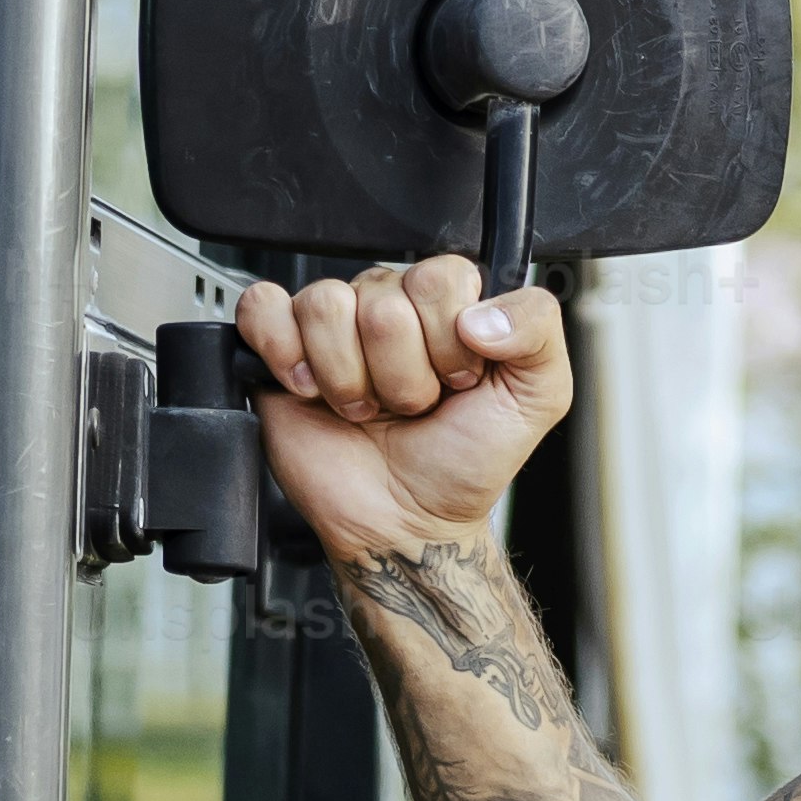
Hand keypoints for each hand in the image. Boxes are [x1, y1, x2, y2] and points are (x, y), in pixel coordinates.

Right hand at [234, 256, 571, 558]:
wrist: (406, 524)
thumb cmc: (465, 463)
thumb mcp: (538, 398)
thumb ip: (538, 331)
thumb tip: (480, 313)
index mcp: (448, 304)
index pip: (439, 277)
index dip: (446, 339)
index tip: (457, 382)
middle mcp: (389, 306)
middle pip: (380, 296)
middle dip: (401, 373)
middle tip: (411, 407)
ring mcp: (333, 326)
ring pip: (324, 304)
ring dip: (350, 377)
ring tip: (367, 408)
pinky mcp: (278, 348)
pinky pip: (261, 307)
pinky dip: (281, 351)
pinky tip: (309, 389)